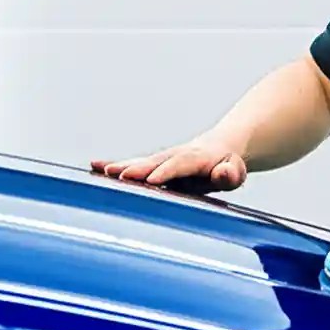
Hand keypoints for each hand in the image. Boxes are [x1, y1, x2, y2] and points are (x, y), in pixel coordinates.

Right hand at [90, 136, 246, 190]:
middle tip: (120, 176)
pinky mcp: (152, 165)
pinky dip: (113, 164)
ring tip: (102, 170)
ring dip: (121, 167)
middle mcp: (175, 156)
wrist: (219, 149)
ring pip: (140, 162)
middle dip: (138, 169)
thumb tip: (224, 172)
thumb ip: (230, 174)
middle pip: (155, 161)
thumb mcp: (235, 173)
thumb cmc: (227, 167)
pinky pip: (132, 165)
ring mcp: (162, 160)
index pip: (182, 164)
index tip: (151, 180)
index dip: (167, 172)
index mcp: (197, 158)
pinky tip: (94, 166)